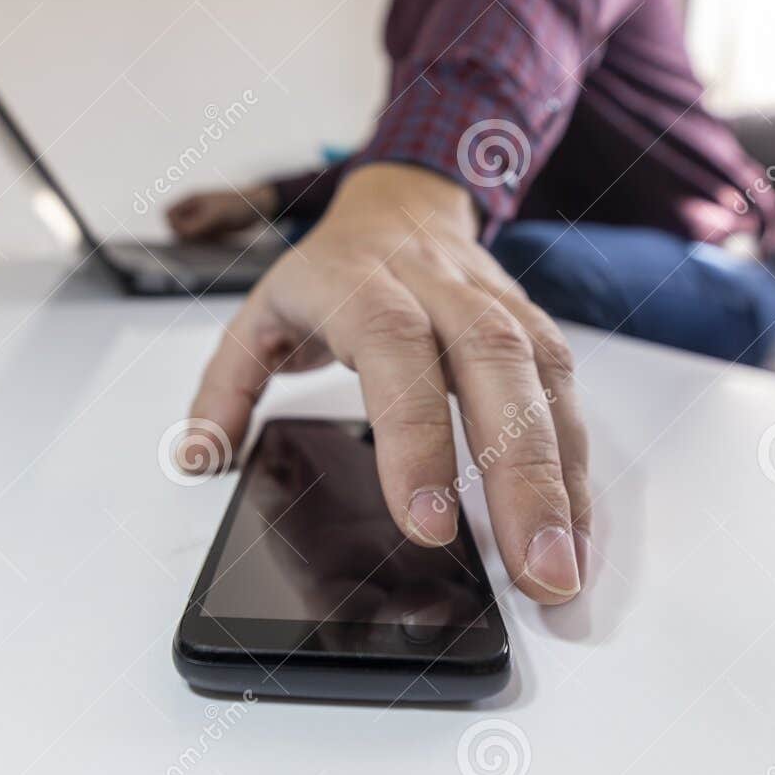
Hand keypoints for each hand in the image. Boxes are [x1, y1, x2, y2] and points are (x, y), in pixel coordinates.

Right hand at [166, 183, 276, 242]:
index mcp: (191, 200)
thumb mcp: (215, 216)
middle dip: (186, 236)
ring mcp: (203, 220)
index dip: (173, 226)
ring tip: (216, 235)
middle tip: (204, 236)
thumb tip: (179, 235)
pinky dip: (209, 242)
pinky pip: (203, 240)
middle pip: (177, 228)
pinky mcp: (213, 229)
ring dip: (199, 240)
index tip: (187, 232)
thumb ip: (195, 225)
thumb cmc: (237, 206)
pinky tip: (221, 238)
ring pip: (190, 236)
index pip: (168, 215)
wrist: (259, 207)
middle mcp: (194, 210)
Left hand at [185, 163, 589, 603]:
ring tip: (561, 568)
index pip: (394, 349)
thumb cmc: (334, 271)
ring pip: (542, 379)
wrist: (402, 205)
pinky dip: (576, 465)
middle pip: (492, 365)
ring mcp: (497, 305)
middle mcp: (439, 288)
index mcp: (361, 282)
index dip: (417, 433)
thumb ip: (226, 386)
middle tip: (529, 568)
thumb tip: (198, 457)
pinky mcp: (535, 329)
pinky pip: (566, 393)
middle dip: (520, 474)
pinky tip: (575, 530)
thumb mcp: (260, 315)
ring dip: (561, 480)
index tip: (430, 524)